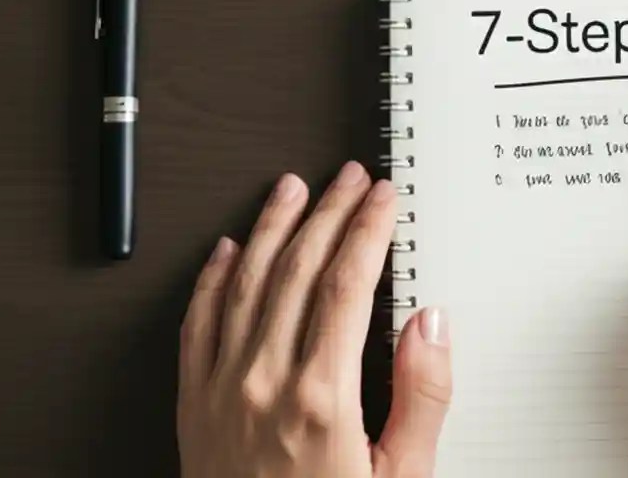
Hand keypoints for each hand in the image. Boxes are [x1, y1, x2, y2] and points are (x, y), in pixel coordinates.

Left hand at [178, 162, 451, 477]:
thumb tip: (432, 324)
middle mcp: (265, 382)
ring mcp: (223, 390)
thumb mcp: (403, 477)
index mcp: (322, 396)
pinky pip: (198, 324)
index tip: (383, 198)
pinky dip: (212, 278)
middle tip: (348, 179)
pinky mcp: (195, 406)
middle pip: (298, 269)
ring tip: (289, 189)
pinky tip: (227, 251)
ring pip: (246, 283)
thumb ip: (423, 396)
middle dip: (327, 212)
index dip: (368, 229)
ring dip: (270, 227)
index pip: (348, 283)